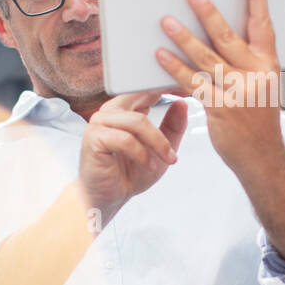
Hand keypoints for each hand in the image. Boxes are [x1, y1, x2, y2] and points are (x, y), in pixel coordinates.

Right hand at [78, 89, 187, 227]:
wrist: (108, 198)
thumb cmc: (130, 173)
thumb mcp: (161, 148)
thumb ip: (172, 126)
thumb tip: (183, 102)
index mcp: (125, 108)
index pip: (147, 89)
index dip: (167, 86)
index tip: (189, 87)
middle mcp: (111, 111)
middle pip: (143, 97)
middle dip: (167, 106)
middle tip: (188, 105)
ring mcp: (100, 122)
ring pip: (138, 121)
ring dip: (158, 142)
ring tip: (169, 159)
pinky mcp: (94, 138)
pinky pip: (125, 139)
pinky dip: (142, 154)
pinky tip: (149, 165)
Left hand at [156, 0, 284, 175]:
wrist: (262, 158)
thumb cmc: (257, 119)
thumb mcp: (263, 86)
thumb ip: (246, 62)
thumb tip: (217, 33)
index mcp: (270, 66)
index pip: (264, 26)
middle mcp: (256, 76)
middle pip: (228, 37)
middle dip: (208, 11)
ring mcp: (239, 92)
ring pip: (206, 57)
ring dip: (183, 36)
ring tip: (166, 20)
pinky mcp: (220, 108)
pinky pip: (193, 82)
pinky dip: (175, 67)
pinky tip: (160, 55)